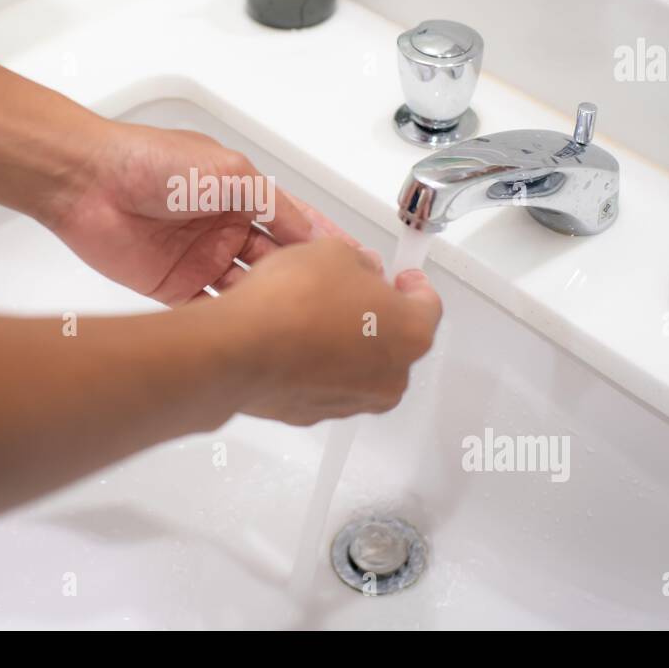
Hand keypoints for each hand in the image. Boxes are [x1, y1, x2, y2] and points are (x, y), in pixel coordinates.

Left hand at [46, 119, 377, 304]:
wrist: (86, 181)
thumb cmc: (150, 160)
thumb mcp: (230, 171)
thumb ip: (272, 204)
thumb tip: (310, 230)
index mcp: (241, 195)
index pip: (294, 224)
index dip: (324, 245)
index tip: (358, 265)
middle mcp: (224, 229)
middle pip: (275, 264)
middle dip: (304, 283)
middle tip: (333, 305)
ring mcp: (200, 261)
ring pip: (246, 292)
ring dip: (269, 306)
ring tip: (299, 325)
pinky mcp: (172, 288)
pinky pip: (208, 311)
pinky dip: (229, 324)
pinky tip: (253, 336)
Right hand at [217, 238, 442, 424]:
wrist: (240, 349)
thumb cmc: (291, 303)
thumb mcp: (332, 252)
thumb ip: (358, 261)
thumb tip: (358, 268)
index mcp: (410, 333)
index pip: (429, 306)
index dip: (414, 286)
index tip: (403, 278)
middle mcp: (389, 376)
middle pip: (395, 341)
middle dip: (377, 315)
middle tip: (351, 292)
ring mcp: (352, 401)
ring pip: (360, 366)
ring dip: (345, 342)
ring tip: (312, 315)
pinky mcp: (313, 414)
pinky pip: (324, 384)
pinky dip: (316, 364)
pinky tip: (292, 341)